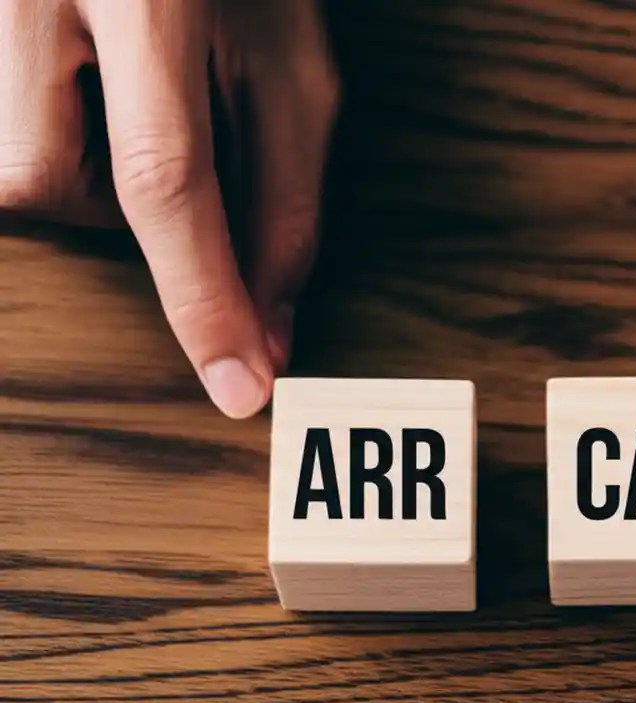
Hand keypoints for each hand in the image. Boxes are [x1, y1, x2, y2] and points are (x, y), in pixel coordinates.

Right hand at [0, 1, 337, 417]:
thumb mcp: (295, 70)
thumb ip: (287, 196)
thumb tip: (268, 325)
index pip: (161, 173)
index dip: (199, 294)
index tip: (238, 388)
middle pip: (40, 176)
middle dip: (116, 204)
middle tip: (171, 138)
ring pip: (6, 163)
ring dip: (81, 171)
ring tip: (134, 101)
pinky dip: (51, 138)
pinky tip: (92, 91)